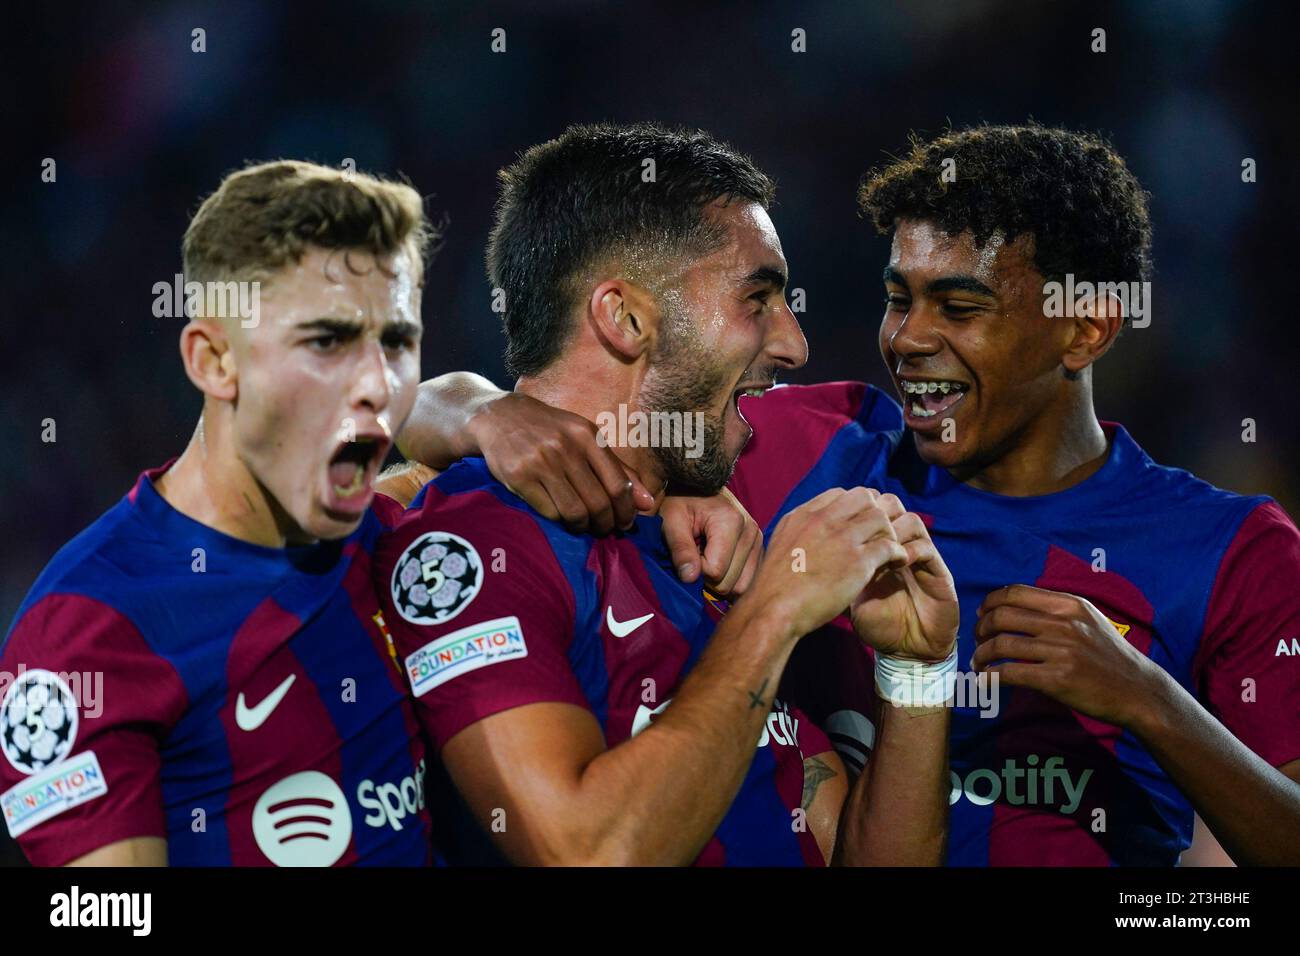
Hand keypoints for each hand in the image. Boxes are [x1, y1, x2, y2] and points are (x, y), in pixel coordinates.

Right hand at [470, 393, 654, 533]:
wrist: (499, 416)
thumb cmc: (550, 430)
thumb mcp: (585, 439)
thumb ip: (617, 470)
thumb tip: (647, 503)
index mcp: (587, 435)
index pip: (618, 483)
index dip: (626, 510)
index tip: (625, 522)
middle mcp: (566, 447)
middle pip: (598, 502)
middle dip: (606, 523)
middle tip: (604, 529)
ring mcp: (541, 462)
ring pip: (575, 511)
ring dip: (583, 527)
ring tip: (584, 526)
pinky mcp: (519, 477)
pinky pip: (549, 512)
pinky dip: (559, 521)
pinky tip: (561, 518)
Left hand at [661, 489, 762, 597]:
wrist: (699, 482)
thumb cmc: (680, 500)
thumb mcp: (671, 520)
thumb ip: (680, 549)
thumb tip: (690, 579)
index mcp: (731, 522)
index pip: (716, 571)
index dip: (696, 570)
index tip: (687, 552)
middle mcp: (751, 531)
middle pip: (731, 583)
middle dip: (708, 578)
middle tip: (696, 555)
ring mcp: (759, 540)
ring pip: (742, 586)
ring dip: (720, 580)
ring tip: (707, 557)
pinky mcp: (759, 548)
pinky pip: (748, 580)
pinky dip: (731, 578)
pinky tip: (719, 560)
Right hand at [749, 487, 908, 639]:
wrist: (773, 609)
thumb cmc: (775, 586)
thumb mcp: (780, 544)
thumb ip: (799, 531)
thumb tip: (811, 530)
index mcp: (803, 515)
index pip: (841, 494)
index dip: (856, 507)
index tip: (860, 524)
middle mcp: (823, 520)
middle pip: (865, 497)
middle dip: (876, 513)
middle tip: (880, 534)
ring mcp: (842, 539)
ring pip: (881, 518)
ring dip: (890, 533)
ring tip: (890, 551)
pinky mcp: (857, 562)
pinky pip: (890, 546)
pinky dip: (898, 553)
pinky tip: (897, 563)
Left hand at [849, 492, 957, 661]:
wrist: (906, 652)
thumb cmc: (876, 624)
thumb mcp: (849, 595)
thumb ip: (837, 571)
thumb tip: (809, 552)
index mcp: (878, 548)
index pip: (868, 511)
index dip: (855, 514)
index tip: (838, 527)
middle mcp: (901, 546)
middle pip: (891, 507)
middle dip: (876, 516)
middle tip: (860, 533)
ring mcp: (921, 557)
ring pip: (911, 521)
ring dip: (892, 532)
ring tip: (877, 549)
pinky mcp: (940, 573)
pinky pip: (927, 548)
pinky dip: (909, 550)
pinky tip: (894, 564)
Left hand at [971, 585, 1165, 726]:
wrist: (1138, 690)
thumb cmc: (1110, 655)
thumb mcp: (1088, 619)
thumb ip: (1056, 609)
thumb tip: (1014, 605)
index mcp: (1069, 604)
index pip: (1015, 592)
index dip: (989, 602)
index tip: (981, 614)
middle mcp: (1064, 623)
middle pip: (1002, 617)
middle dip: (980, 629)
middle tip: (977, 640)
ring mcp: (1061, 651)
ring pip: (1001, 645)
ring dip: (981, 655)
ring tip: (978, 663)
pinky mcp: (1057, 679)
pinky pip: (1009, 673)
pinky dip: (990, 677)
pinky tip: (985, 681)